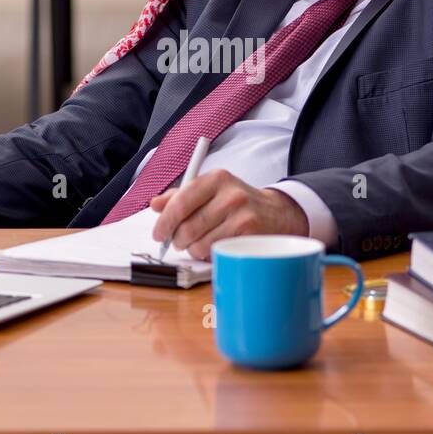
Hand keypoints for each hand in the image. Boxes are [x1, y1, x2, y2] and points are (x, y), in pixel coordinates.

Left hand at [150, 169, 308, 259]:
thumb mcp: (210, 191)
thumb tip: (155, 205)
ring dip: (193, 249)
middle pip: (188, 227)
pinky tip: (214, 247)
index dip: (165, 222)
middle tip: (179, 242)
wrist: (278, 213)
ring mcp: (242, 215)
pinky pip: (216, 252)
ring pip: (199, 244)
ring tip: (199, 243)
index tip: (158, 234)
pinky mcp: (250, 235)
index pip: (181, 202)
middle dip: (177, 240)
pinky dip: (209, 254)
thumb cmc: (236, 203)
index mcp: (216, 178)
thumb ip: (180, 196)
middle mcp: (230, 194)